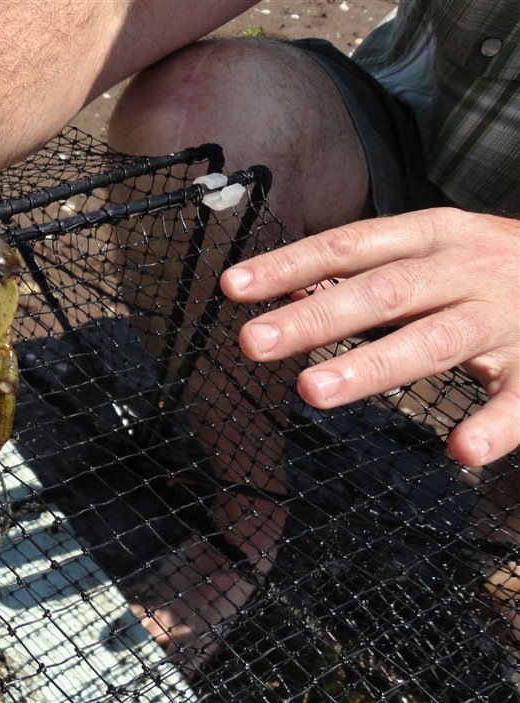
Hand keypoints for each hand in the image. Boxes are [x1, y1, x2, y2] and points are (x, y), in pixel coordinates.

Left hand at [222, 207, 519, 466]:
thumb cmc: (494, 265)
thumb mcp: (435, 248)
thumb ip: (368, 270)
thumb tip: (285, 290)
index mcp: (434, 235)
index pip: (350, 246)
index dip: (290, 265)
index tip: (233, 288)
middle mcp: (468, 269)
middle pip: (381, 293)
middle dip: (313, 317)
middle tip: (252, 343)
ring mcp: (509, 317)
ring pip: (435, 341)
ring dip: (372, 366)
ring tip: (311, 392)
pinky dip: (496, 427)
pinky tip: (461, 452)